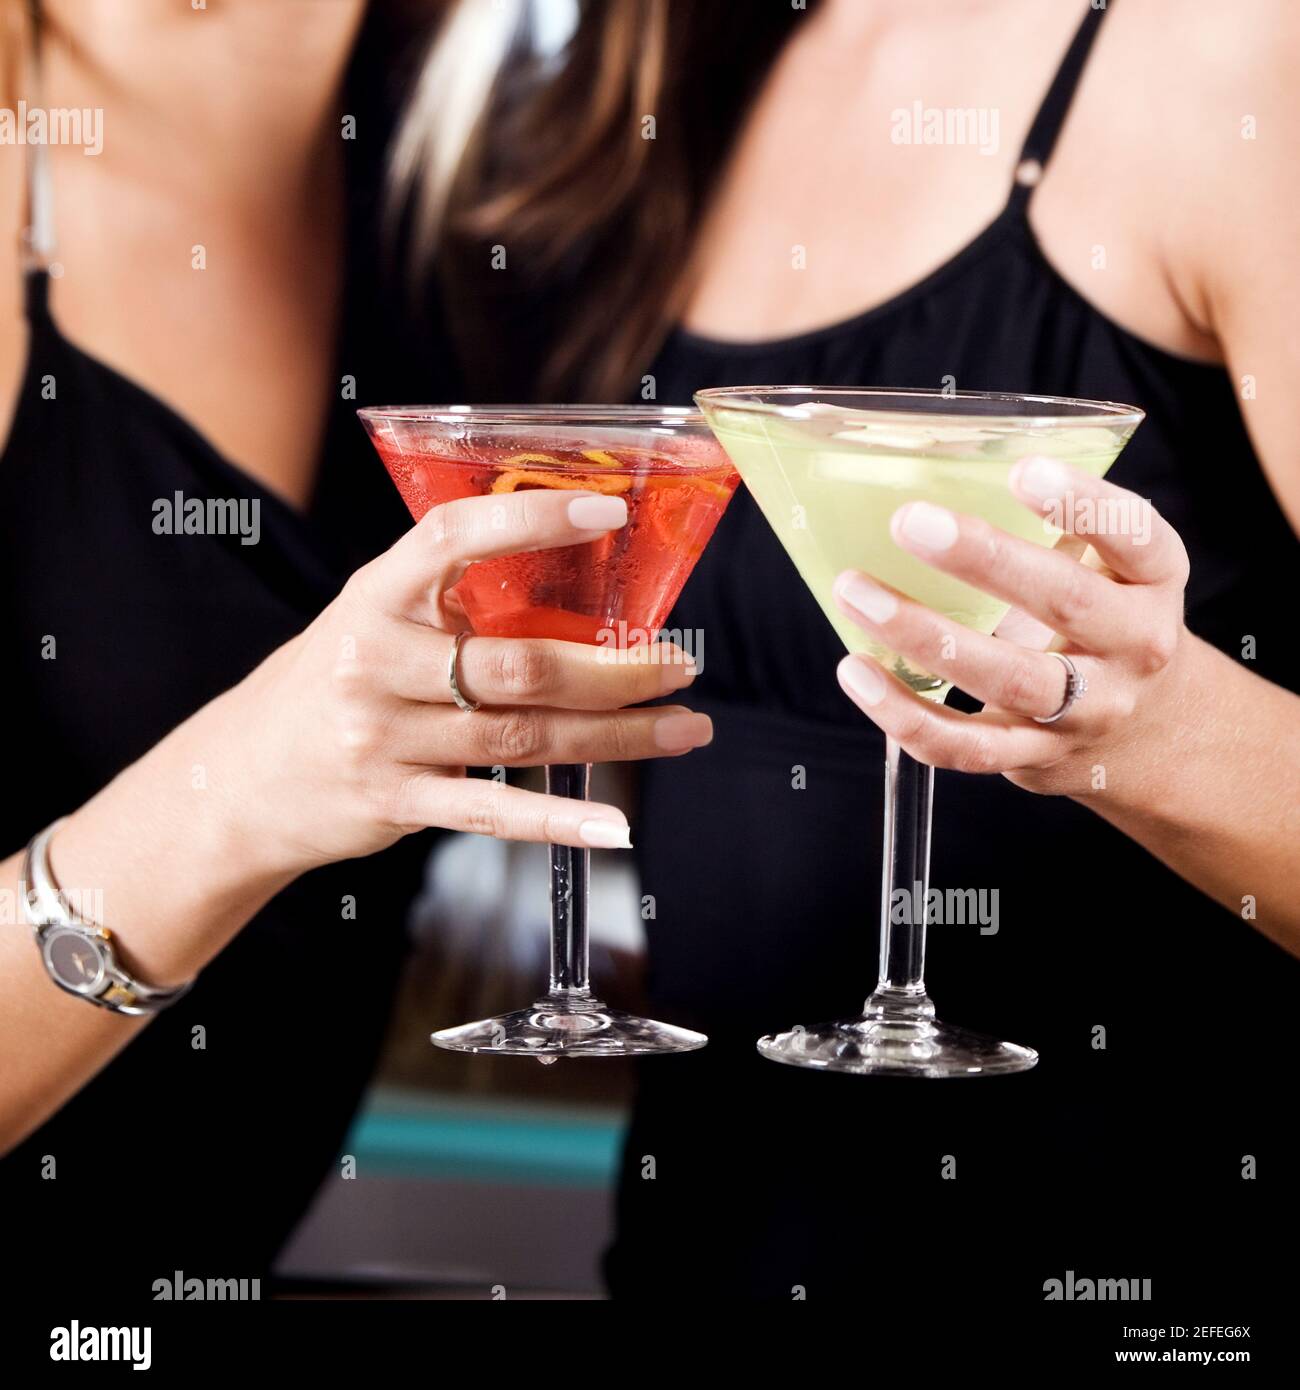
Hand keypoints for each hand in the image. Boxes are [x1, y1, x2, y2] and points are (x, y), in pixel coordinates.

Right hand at [222, 488, 709, 872]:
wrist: (240, 777)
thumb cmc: (331, 682)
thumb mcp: (372, 619)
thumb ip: (452, 603)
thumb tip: (578, 592)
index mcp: (375, 595)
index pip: (455, 539)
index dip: (533, 523)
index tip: (609, 514)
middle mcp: (375, 660)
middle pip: (520, 664)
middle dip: (617, 668)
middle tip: (683, 664)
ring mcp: (382, 736)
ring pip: (524, 735)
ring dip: (618, 735)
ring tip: (684, 726)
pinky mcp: (394, 802)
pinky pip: (492, 811)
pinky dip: (559, 821)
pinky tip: (615, 826)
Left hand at [831, 456, 1191, 794]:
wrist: (1147, 731)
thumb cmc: (1101, 620)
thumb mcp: (1106, 568)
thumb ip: (1049, 524)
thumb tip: (929, 464)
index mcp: (1151, 582)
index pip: (1135, 538)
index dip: (1083, 505)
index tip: (1022, 470)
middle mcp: (1132, 648)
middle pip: (1065, 604)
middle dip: (985, 561)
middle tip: (908, 521)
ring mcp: (1084, 711)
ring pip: (1006, 680)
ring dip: (923, 636)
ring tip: (857, 593)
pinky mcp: (1033, 757)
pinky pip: (964, 746)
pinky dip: (903, 713)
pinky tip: (857, 672)